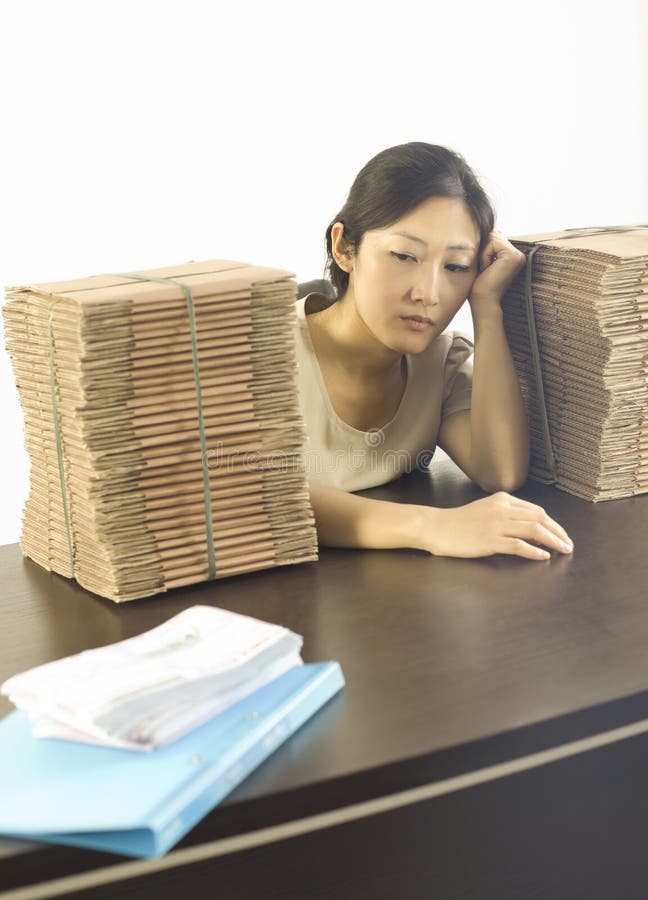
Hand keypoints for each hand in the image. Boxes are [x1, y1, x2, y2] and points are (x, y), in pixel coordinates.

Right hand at [420, 492, 572, 560]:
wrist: (435, 527)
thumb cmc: (457, 522)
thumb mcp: (484, 510)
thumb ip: (505, 514)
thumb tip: (528, 528)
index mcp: (502, 500)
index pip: (536, 510)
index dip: (552, 523)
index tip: (561, 534)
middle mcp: (502, 509)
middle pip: (539, 518)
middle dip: (558, 532)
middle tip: (568, 544)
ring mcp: (496, 525)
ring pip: (533, 530)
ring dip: (552, 541)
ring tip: (562, 550)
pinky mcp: (489, 540)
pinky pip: (518, 545)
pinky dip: (534, 551)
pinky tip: (543, 557)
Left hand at [469, 231, 525, 311]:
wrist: (483, 302)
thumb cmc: (479, 287)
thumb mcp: (482, 263)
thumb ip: (487, 247)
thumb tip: (483, 229)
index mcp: (512, 256)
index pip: (493, 238)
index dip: (483, 251)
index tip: (484, 270)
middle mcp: (518, 255)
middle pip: (493, 235)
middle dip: (483, 250)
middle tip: (484, 270)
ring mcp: (518, 255)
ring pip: (492, 237)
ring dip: (483, 254)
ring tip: (486, 270)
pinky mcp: (513, 256)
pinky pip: (492, 242)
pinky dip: (484, 255)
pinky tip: (487, 269)